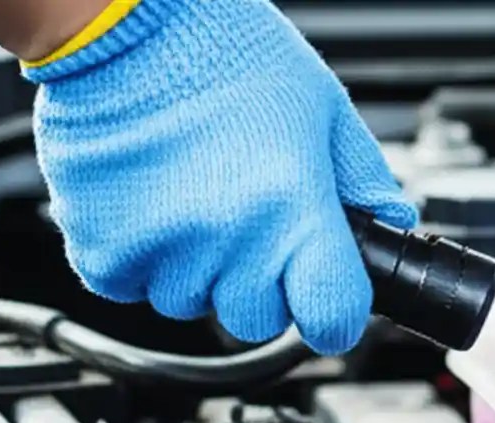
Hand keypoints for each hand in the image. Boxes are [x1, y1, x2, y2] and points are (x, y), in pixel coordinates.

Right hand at [26, 0, 415, 354]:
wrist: (125, 22)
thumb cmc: (227, 53)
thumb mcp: (323, 108)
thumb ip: (363, 178)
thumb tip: (393, 224)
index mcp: (294, 211)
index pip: (332, 321)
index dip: (336, 318)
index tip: (329, 306)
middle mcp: (229, 240)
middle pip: (259, 320)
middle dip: (261, 285)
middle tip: (250, 224)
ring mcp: (162, 250)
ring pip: (192, 304)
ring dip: (199, 270)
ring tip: (196, 198)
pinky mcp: (102, 248)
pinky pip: (131, 287)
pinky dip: (143, 259)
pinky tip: (154, 204)